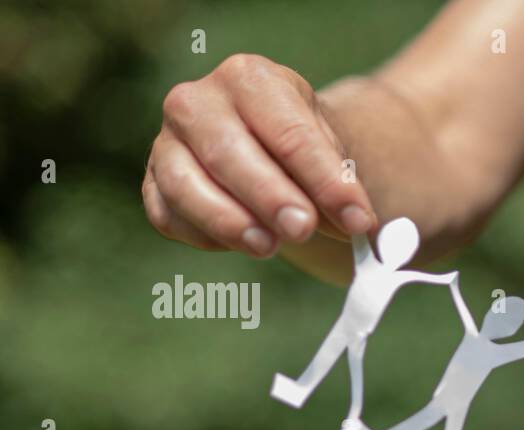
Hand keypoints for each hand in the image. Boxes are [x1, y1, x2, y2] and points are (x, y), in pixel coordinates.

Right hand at [144, 54, 376, 257]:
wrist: (271, 150)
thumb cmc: (304, 151)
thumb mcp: (332, 154)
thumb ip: (341, 186)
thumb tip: (360, 226)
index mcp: (251, 79)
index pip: (289, 132)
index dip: (325, 180)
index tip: (358, 219)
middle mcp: (199, 102)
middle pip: (228, 152)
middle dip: (269, 196)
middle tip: (303, 230)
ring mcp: (169, 142)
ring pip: (184, 184)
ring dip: (227, 221)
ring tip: (269, 247)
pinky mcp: (154, 183)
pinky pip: (168, 214)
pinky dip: (202, 235)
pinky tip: (242, 243)